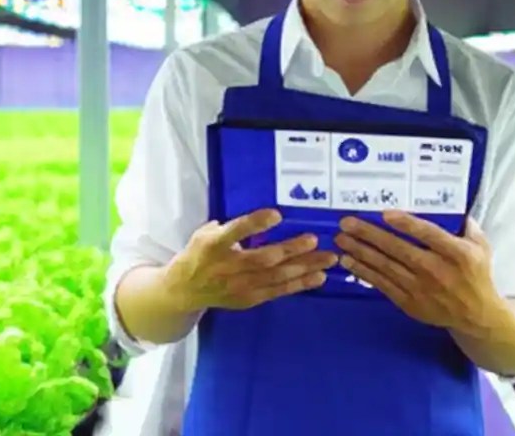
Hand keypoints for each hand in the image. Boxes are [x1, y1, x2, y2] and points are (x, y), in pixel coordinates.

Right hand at [163, 209, 337, 311]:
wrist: (185, 291)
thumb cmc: (199, 254)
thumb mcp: (205, 234)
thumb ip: (229, 226)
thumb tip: (259, 217)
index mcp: (214, 245)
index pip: (235, 231)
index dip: (255, 223)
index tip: (277, 214)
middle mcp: (229, 266)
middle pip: (264, 258)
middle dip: (291, 249)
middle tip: (314, 239)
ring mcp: (241, 286)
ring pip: (277, 276)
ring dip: (305, 267)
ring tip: (329, 258)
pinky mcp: (250, 299)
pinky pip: (279, 291)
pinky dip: (300, 284)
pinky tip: (319, 277)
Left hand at [335, 211, 504, 335]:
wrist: (476, 316)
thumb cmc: (477, 275)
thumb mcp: (482, 247)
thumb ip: (469, 227)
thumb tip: (456, 208)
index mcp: (457, 254)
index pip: (429, 235)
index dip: (406, 224)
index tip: (384, 214)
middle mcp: (437, 271)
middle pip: (400, 250)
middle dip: (370, 235)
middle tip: (346, 223)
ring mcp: (421, 289)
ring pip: (387, 267)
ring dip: (361, 252)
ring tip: (341, 240)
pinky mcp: (409, 303)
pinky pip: (383, 284)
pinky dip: (365, 272)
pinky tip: (349, 261)